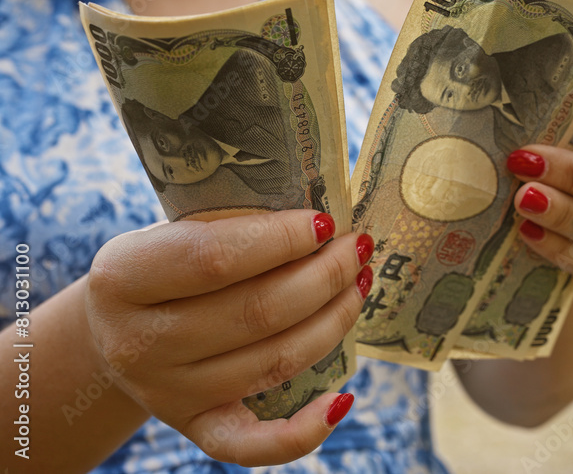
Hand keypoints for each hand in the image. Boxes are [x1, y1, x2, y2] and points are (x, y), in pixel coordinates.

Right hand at [84, 210, 373, 465]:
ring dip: (333, 322)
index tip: (327, 221)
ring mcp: (168, 394)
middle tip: (359, 248)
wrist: (116, 333)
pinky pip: (254, 445)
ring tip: (360, 284)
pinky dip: (305, 430)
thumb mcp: (175, 231)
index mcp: (122, 278)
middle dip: (324, 276)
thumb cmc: (165, 266)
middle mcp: (139, 343)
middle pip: (256, 312)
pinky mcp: (198, 428)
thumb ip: (233, 225)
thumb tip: (323, 222)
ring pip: (273, 362)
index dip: (281, 239)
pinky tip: (343, 398)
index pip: (214, 258)